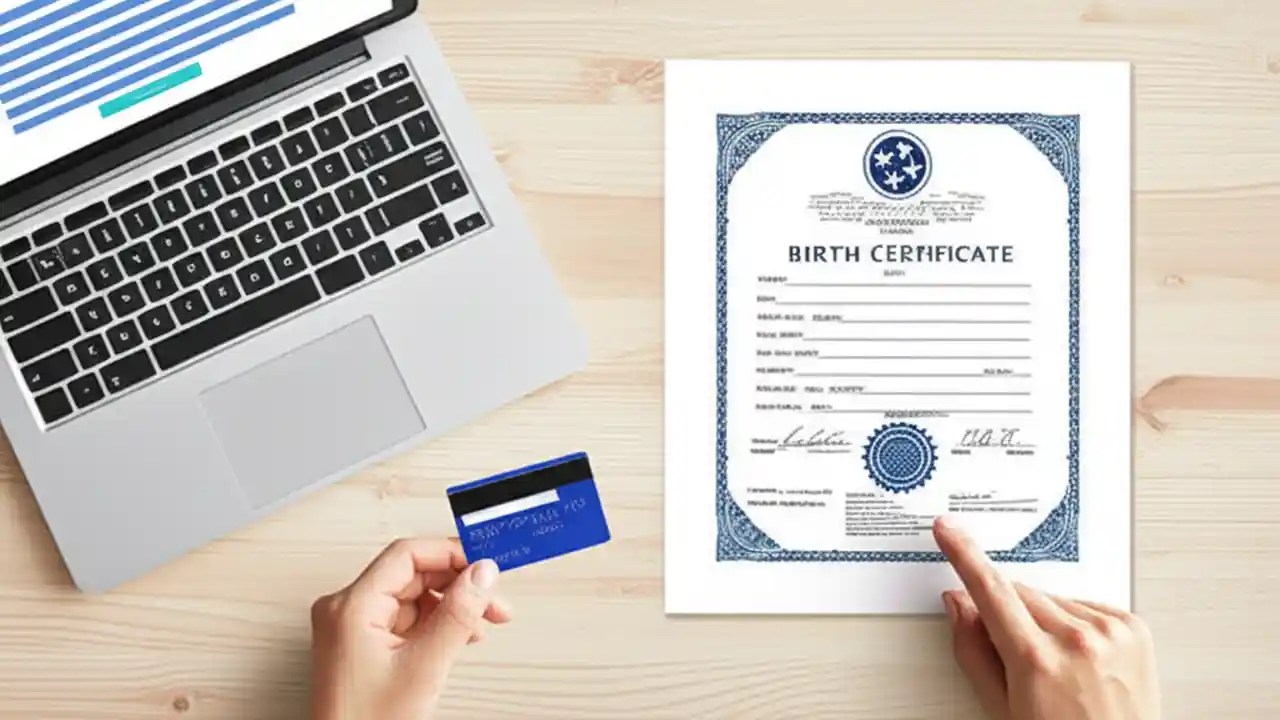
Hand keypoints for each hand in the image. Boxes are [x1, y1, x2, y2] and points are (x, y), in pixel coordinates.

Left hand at [310, 538, 510, 719]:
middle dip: (458, 584)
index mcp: (351, 607)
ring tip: (482, 623)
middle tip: (493, 598)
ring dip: (451, 606)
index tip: (486, 562)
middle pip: (412, 575)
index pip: (407, 555)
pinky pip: (406, 620)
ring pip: (413, 598)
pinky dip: (435, 625)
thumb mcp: (424, 667)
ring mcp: (352, 628)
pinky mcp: (362, 645)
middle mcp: (346, 610)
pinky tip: (458, 637)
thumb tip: (481, 574)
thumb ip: (457, 614)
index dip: (451, 553)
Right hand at [934, 517, 1159, 719]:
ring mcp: (1110, 631)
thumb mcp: (1001, 707)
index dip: (964, 555)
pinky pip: (1085, 605)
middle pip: (1019, 593)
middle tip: (1016, 653)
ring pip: (1051, 599)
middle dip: (1007, 611)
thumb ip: (973, 650)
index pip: (990, 591)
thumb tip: (959, 603)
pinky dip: (1075, 623)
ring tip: (1058, 665)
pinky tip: (1079, 657)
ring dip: (1044, 619)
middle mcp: (1076, 640)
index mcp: (1036, 661)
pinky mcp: (1132, 627)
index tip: (949, 531)